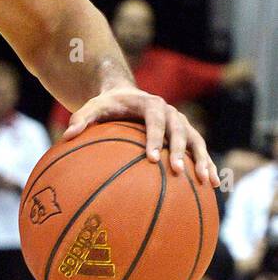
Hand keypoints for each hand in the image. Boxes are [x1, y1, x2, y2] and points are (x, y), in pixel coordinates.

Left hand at [62, 86, 218, 185]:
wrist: (125, 95)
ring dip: (202, 160)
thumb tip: (67, 135)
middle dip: (179, 151)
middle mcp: (170, 112)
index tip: (152, 158)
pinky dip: (208, 164)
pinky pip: (200, 150)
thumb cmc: (107, 104)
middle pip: (179, 131)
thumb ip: (80, 119)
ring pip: (196, 141)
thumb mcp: (92, 107)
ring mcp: (181, 123)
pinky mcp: (187, 134)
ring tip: (205, 181)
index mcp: (150, 104)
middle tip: (177, 172)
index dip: (155, 138)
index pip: (155, 121)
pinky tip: (213, 185)